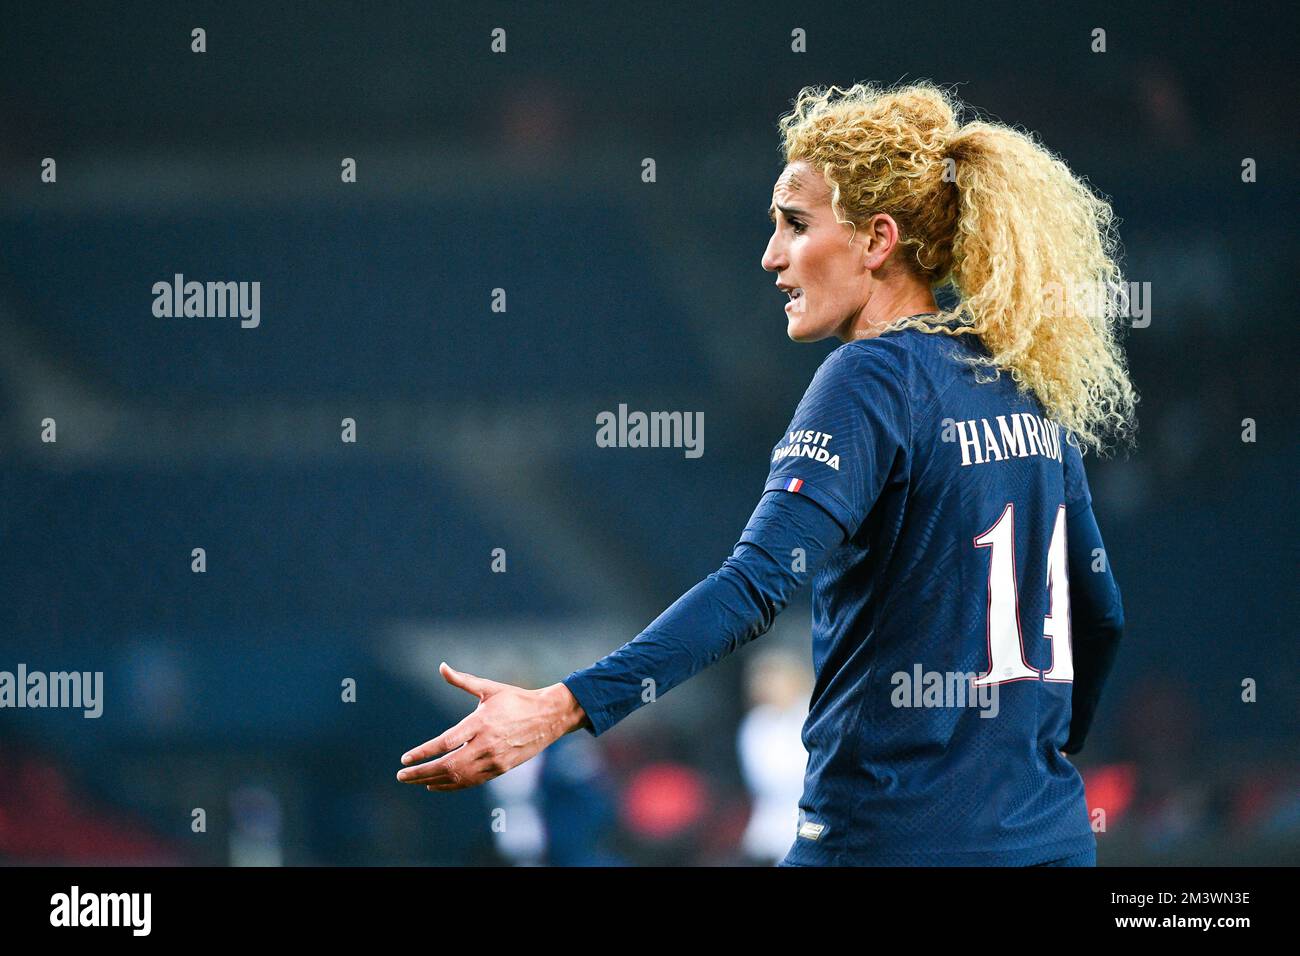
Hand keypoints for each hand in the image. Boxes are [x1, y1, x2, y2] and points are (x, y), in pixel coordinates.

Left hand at [396, 662, 587, 791]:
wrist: (549, 717)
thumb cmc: (517, 699)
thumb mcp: (490, 688)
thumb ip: (463, 680)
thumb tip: (441, 666)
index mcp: (481, 722)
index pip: (446, 742)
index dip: (423, 752)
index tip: (405, 759)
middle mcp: (486, 744)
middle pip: (448, 765)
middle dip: (421, 772)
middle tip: (402, 775)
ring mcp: (494, 760)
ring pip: (458, 777)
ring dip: (433, 780)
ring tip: (414, 780)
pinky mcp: (500, 769)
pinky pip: (471, 782)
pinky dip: (451, 785)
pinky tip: (435, 784)